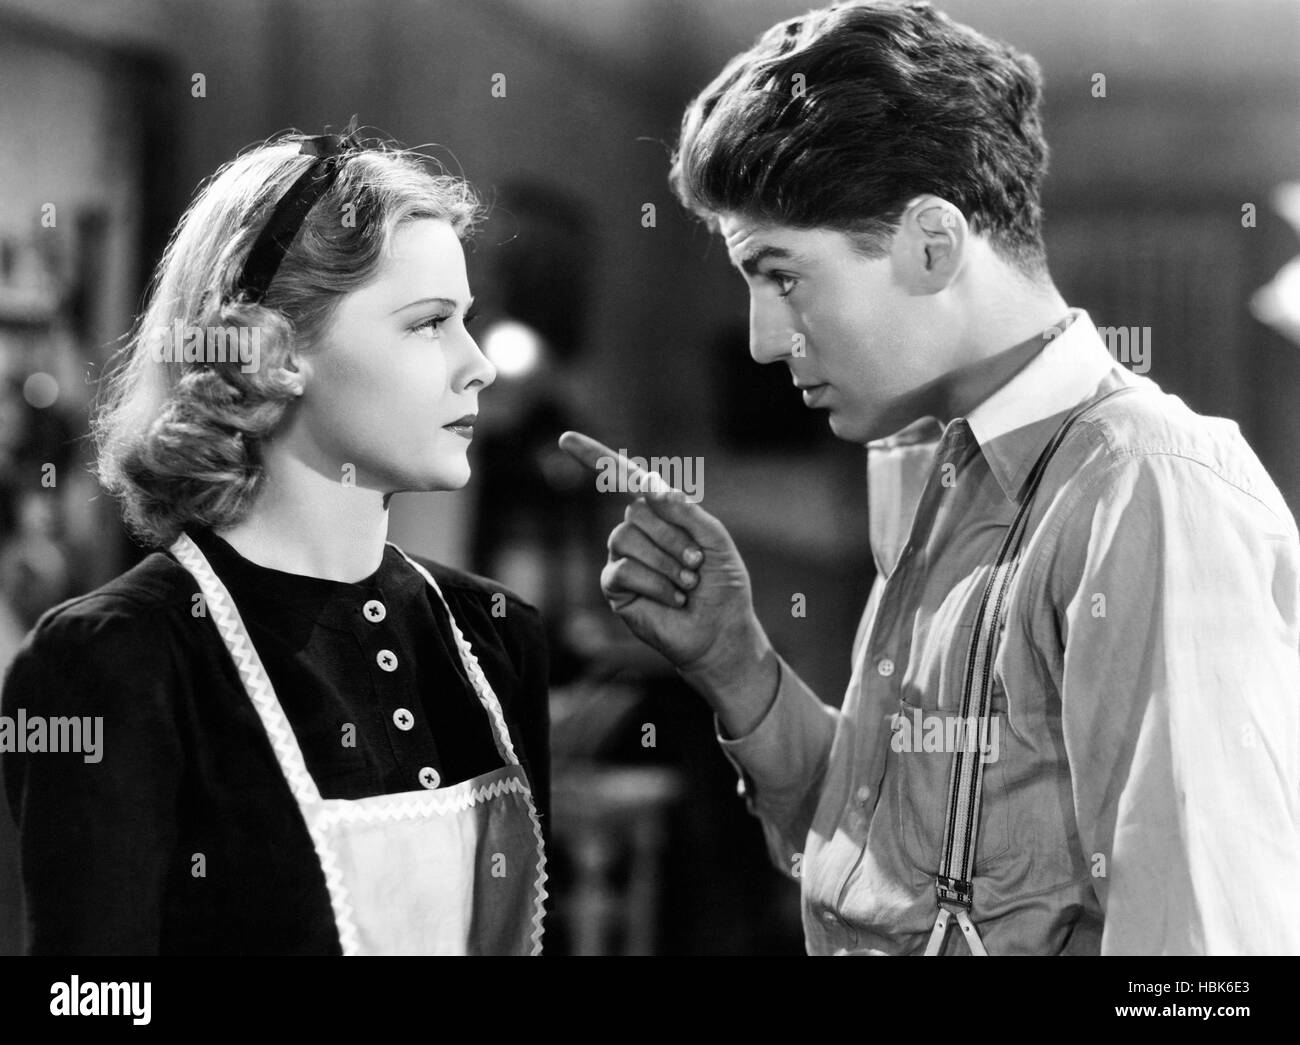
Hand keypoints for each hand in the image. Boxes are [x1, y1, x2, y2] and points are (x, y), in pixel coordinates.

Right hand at [558, 431, 778, 729]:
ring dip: (666, 563)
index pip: (624, 480)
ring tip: (686, 584)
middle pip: (635, 511)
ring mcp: (622, 558)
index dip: (595, 459)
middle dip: (673, 538)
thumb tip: (650, 488)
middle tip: (695, 563)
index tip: (566, 439)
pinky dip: (656, 584)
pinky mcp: (614, 587)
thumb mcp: (714, 541)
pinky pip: (623, 570)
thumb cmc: (721, 586)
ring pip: (625, 539)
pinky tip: (673, 599)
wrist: (720, 632)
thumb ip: (686, 512)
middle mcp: (637, 531)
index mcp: (660, 514)